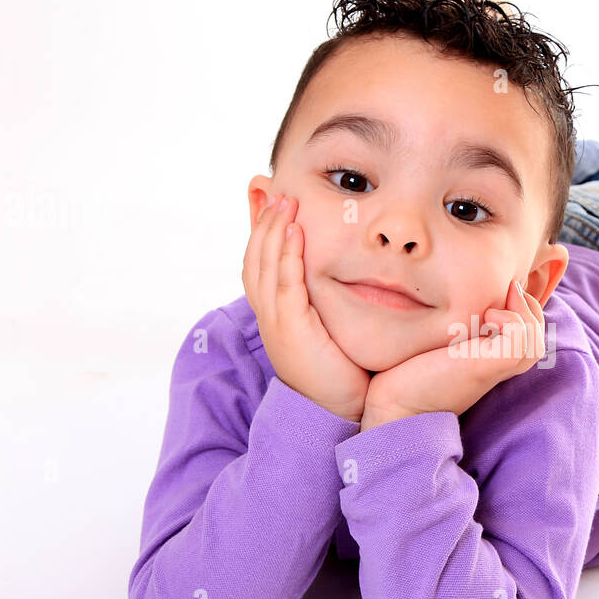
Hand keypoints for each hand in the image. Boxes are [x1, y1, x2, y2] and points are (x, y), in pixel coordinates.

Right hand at [243, 193, 370, 422]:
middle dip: (262, 221)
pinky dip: (287, 256)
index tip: (267, 197)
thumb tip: (343, 269)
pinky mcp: (290, 331)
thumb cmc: (341, 368)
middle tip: (273, 189)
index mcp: (275, 312)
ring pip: (264, 266)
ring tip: (284, 201)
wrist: (339, 410)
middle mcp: (268, 315)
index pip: (258, 261)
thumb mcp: (328, 325)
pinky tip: (295, 232)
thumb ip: (328, 298)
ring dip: (273, 230)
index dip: (259, 229)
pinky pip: (284, 286)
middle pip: (255, 257)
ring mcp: (275, 323)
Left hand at [361, 279, 545, 429]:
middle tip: (503, 291)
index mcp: (488, 363)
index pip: (526, 334)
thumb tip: (452, 295)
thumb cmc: (405, 376)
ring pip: (534, 338)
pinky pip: (520, 338)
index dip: (520, 308)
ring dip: (522, 311)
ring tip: (494, 306)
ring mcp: (494, 369)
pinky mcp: (485, 367)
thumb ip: (450, 328)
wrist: (393, 407)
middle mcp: (497, 368)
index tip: (497, 293)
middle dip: (527, 307)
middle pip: (535, 336)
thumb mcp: (434, 344)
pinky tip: (486, 317)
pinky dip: (511, 319)